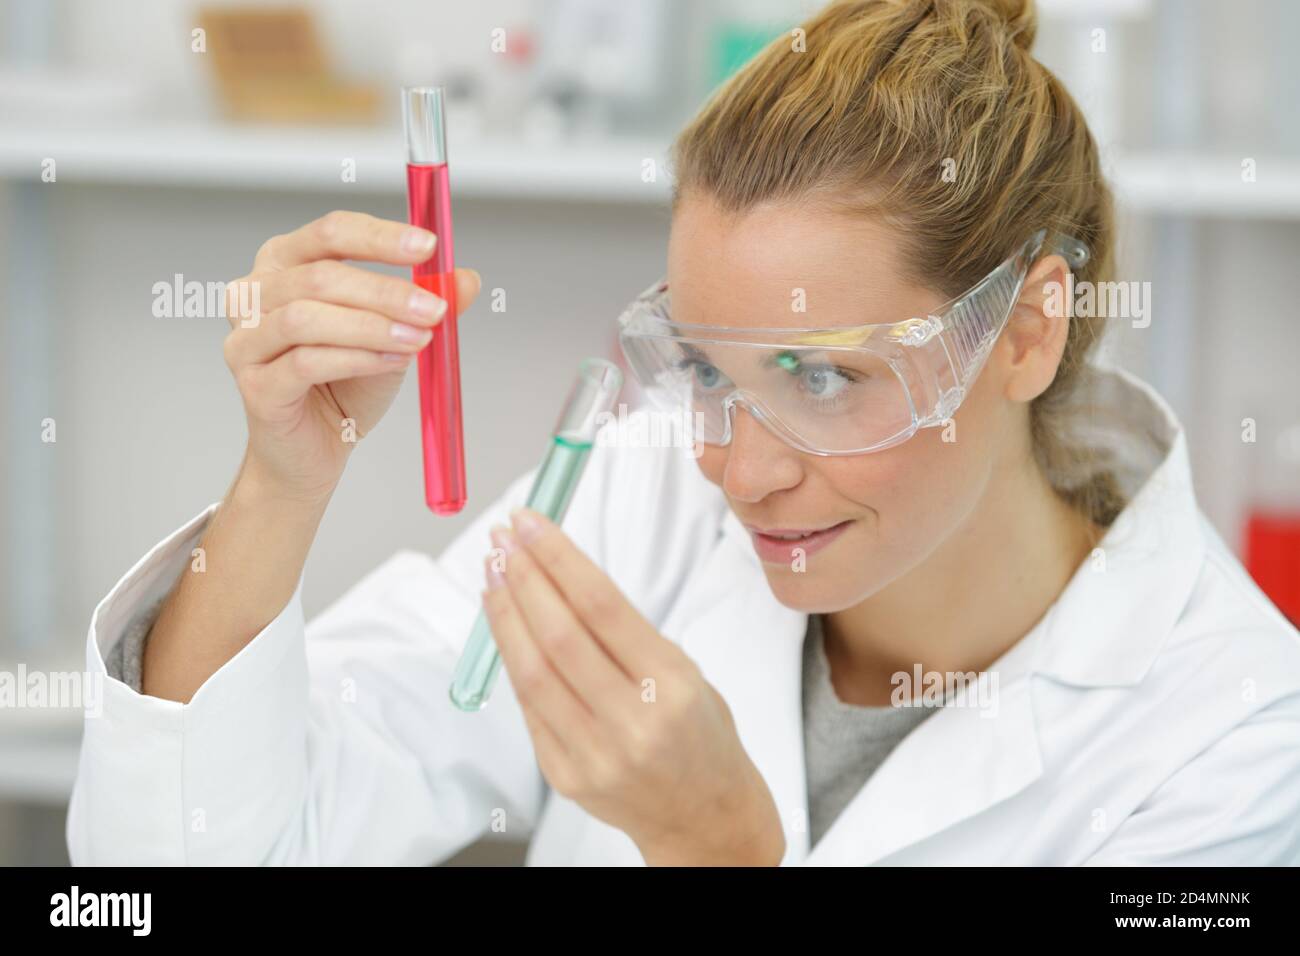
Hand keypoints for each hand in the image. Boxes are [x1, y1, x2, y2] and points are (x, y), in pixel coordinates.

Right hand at [223, 210, 481, 501]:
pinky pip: (305, 363)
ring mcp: (246, 340)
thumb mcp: (394, 335)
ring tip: (417, 338)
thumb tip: (465, 279)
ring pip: (306, 318)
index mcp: (283, 264)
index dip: (379, 237)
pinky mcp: (255, 385)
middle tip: (434, 308)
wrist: (314, 448)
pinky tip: (391, 362)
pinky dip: (356, 359)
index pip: (329, 233)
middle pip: (319, 276)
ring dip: (371, 326)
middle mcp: (254, 294)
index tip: (428, 247)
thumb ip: (424, 304)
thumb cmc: (343, 385)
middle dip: (385, 291)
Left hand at [480, 509, 785, 865]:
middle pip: (559, 635)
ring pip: (532, 672)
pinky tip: (506, 626)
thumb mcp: (686, 671)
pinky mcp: (566, 776)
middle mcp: (633, 722)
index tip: (531, 523)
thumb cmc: (699, 733)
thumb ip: (625, 633)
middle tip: (503, 540)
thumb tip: (557, 574)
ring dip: (505, 615)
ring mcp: (595, 754)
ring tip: (494, 575)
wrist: (704, 816)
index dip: (558, 558)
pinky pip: (529, 708)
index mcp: (672, 684)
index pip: (601, 605)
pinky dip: (513, 659)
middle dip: (524, 578)